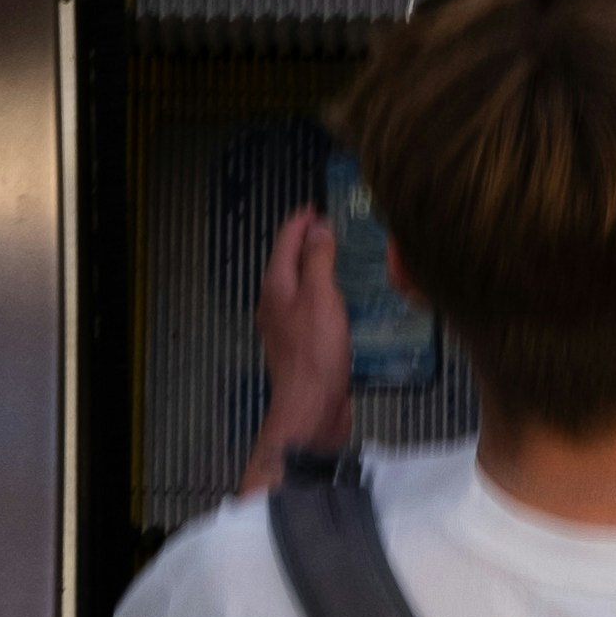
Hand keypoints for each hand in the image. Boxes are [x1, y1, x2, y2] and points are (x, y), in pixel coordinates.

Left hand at [237, 209, 353, 496]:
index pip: (285, 241)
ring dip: (315, 269)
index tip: (316, 206)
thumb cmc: (315, 354)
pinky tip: (339, 300)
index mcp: (277, 286)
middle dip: (306, 242)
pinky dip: (322, 295)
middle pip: (288, 263)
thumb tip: (318, 228)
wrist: (311, 410)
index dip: (301, 221)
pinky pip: (310, 309)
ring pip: (298, 287)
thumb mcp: (321, 297)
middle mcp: (276, 304)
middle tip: (329, 226)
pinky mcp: (302, 347)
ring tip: (337, 256)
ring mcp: (286, 327)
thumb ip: (318, 260)